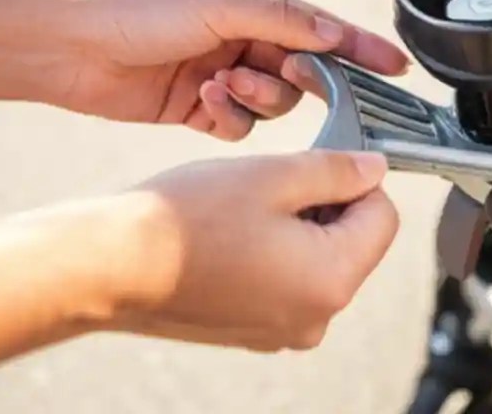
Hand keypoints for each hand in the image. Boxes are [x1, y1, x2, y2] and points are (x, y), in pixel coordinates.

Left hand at [66, 0, 408, 140]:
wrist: (69, 49)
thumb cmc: (132, 12)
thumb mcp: (215, 4)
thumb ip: (278, 18)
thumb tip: (328, 32)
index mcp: (247, 3)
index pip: (317, 26)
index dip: (358, 46)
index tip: (395, 65)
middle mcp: (238, 37)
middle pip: (299, 71)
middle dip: (291, 80)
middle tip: (269, 77)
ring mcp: (221, 73)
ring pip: (272, 102)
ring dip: (253, 99)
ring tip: (218, 88)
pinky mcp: (198, 108)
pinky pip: (239, 126)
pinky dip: (228, 119)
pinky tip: (202, 104)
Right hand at [100, 150, 398, 351]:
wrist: (107, 268)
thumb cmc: (182, 221)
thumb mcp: (274, 174)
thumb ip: (337, 169)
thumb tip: (375, 169)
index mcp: (331, 280)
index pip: (383, 217)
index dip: (359, 179)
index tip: (323, 160)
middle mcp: (315, 317)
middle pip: (353, 241)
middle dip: (326, 203)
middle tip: (275, 181)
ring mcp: (283, 330)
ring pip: (317, 258)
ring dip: (296, 225)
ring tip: (246, 207)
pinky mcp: (253, 331)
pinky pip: (284, 280)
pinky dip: (270, 252)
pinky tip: (230, 233)